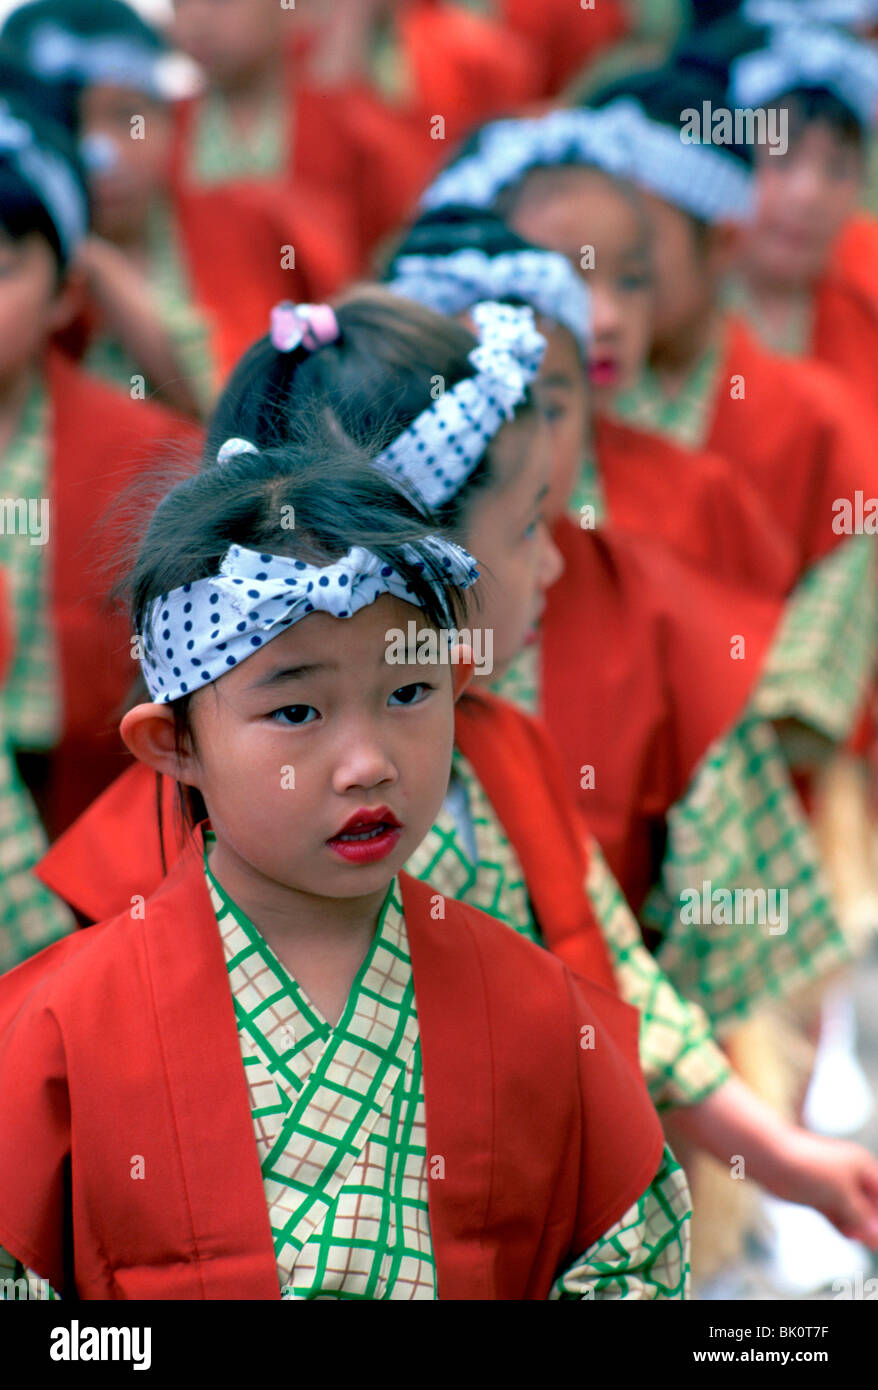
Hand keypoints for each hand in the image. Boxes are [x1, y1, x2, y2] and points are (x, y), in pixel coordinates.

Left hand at [775, 1129, 877, 1246]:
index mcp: (861, 1165)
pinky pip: (837, 1213)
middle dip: (871, 1222)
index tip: (877, 1233)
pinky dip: (843, 1224)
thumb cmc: (810, 1169)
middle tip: (872, 1243)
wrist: (770, 1158)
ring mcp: (833, 1185)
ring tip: (857, 1237)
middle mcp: (850, 1174)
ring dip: (858, 1226)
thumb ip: (861, 1217)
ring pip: (853, 1211)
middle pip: (869, 1204)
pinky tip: (848, 1234)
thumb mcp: (841, 1195)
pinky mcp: (817, 1195)